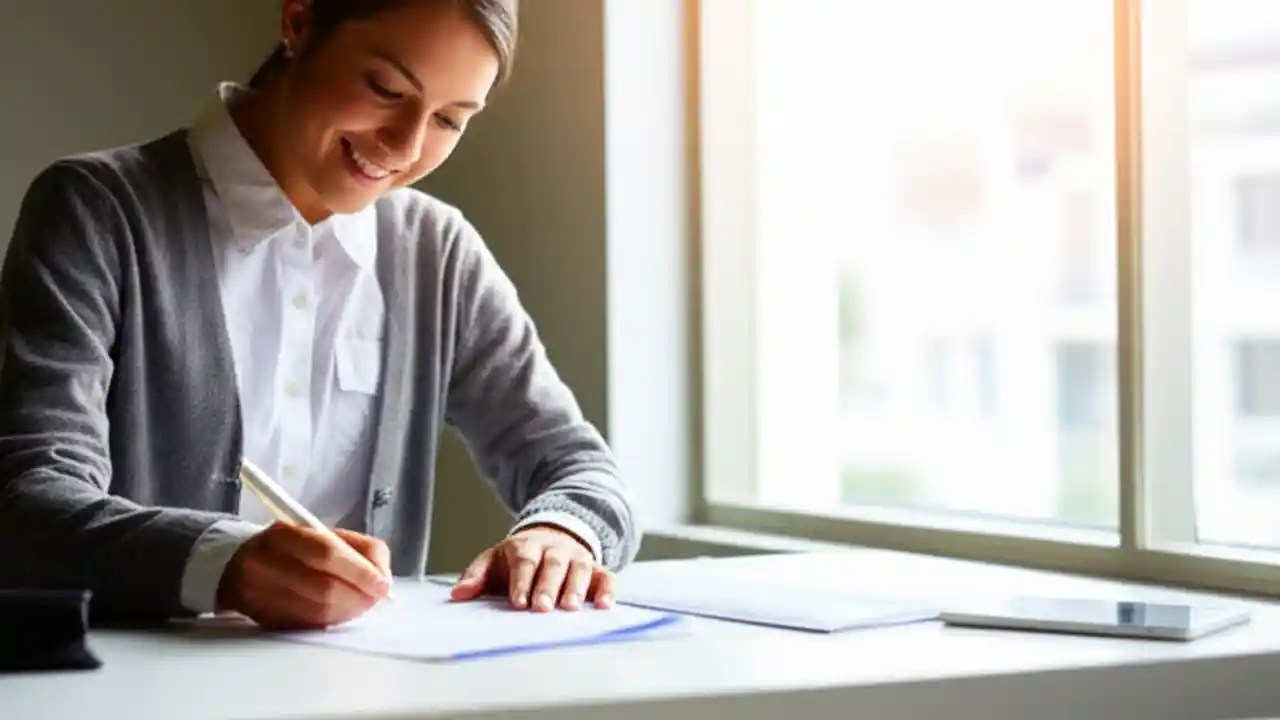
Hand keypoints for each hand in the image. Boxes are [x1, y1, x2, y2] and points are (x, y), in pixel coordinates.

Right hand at [216, 522, 391, 629]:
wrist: (237, 565)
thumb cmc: (292, 548)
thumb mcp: (322, 533)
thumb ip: (360, 549)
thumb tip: (383, 578)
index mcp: (284, 534)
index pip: (327, 554)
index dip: (360, 572)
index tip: (383, 585)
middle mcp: (265, 564)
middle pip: (324, 588)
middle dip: (359, 597)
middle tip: (376, 598)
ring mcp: (259, 595)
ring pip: (317, 613)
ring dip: (348, 612)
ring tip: (361, 605)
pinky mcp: (262, 619)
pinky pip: (306, 626)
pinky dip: (331, 622)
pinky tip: (339, 613)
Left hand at [450, 526, 616, 611]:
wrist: (551, 535)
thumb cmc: (518, 558)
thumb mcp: (494, 560)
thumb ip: (476, 576)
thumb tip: (457, 595)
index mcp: (527, 546)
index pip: (525, 562)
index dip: (522, 582)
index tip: (518, 602)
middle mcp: (555, 549)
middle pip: (552, 565)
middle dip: (547, 586)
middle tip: (542, 608)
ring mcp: (577, 558)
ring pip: (580, 569)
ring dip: (576, 588)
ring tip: (570, 609)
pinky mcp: (596, 568)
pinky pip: (606, 576)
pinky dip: (607, 590)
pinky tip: (605, 605)